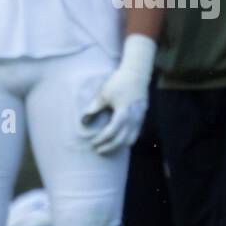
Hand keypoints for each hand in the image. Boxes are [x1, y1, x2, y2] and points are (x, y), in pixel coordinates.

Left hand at [81, 35, 154, 154]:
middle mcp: (134, 118)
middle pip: (122, 139)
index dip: (102, 140)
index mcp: (124, 113)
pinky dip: (127, 139)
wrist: (137, 75)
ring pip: (131, 138)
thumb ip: (94, 108)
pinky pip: (136, 133)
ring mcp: (140, 118)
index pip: (112, 132)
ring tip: (108, 147)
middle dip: (110, 147)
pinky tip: (120, 140)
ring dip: (119, 145)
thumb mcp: (104, 94)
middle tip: (98, 150)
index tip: (93, 143)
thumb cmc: (119, 83)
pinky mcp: (142, 116)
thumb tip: (83, 121)